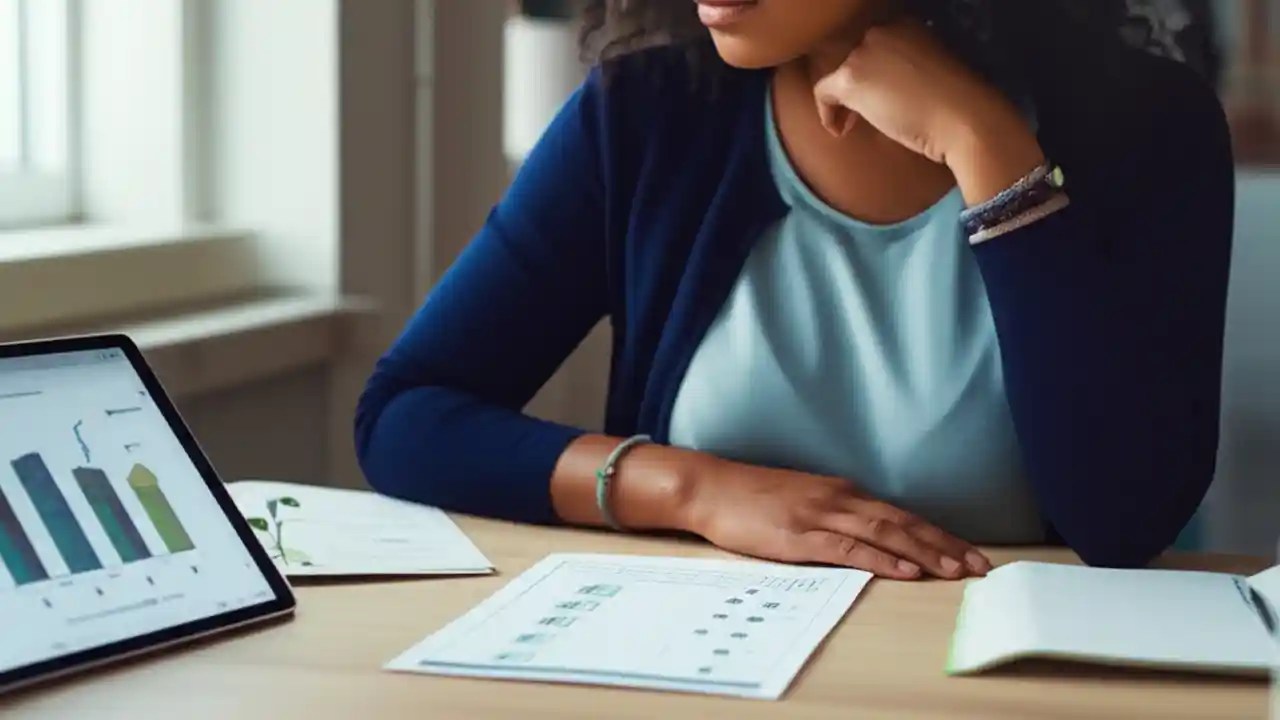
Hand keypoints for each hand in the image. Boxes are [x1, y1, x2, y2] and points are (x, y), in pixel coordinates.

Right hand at [680, 456, 992, 579]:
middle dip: (946, 545)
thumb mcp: (802, 499)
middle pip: (903, 524)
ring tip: (956, 570)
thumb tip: (866, 534)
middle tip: (981, 566)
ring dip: (924, 552)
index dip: (939, 535)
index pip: (902, 516)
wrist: (710, 487)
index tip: (970, 553)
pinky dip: (881, 559)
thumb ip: (835, 514)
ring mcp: (820, 516)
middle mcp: (840, 499)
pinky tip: (905, 570)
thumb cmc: (751, 496)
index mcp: (842, 492)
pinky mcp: (800, 535)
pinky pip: (848, 548)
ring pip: (885, 534)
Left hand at [812, 20, 1044, 203]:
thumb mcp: (932, 71)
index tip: (879, 97)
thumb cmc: (956, 105)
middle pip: (852, 60)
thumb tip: (886, 87)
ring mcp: (864, 52)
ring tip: (853, 125)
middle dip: (856, 88)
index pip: (873, 47)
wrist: (963, 118)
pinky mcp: (850, 78)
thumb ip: (907, 68)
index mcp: (905, 24)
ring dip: (843, 102)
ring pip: (838, 76)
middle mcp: (881, 30)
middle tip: (864, 114)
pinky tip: (840, 130)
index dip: (871, 74)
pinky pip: (823, 92)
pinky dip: (826, 113)